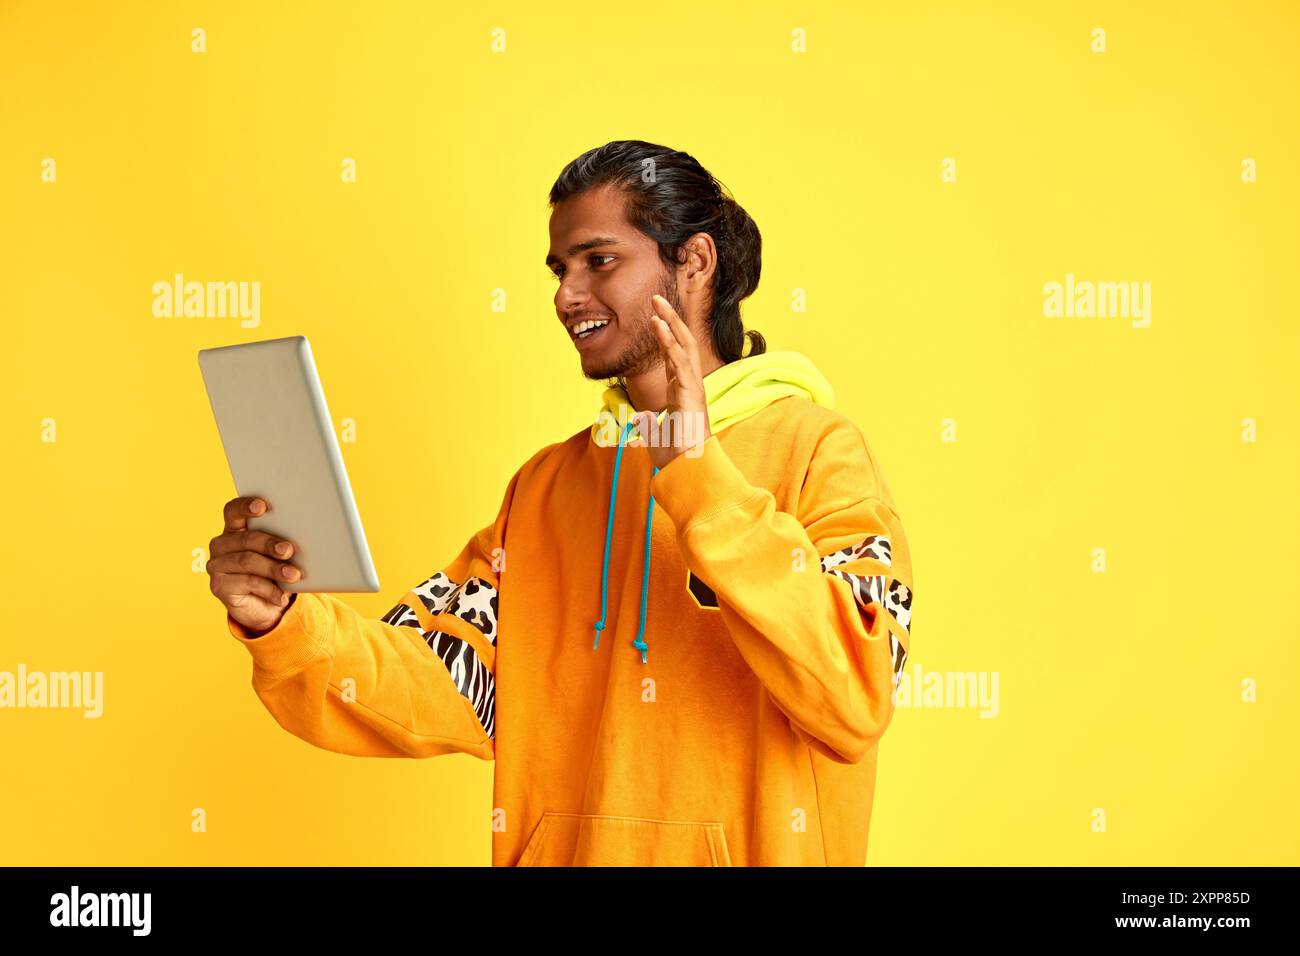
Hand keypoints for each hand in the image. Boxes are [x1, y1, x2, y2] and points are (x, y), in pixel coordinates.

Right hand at [206, 496, 301, 635]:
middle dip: (269, 543)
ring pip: (247, 561)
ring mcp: (217, 565)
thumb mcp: (280, 556)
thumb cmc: (274, 572)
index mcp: (235, 528)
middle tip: (288, 550)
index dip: (245, 506)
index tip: (262, 506)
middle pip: (245, 538)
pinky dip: (269, 589)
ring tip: (293, 575)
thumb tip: (300, 539)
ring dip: (273, 568)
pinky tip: (282, 596)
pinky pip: (248, 583)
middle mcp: (222, 544)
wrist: (264, 606)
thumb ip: (283, 543)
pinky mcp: (219, 585)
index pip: (233, 510)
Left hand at [629, 293, 711, 469]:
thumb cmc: (676, 455)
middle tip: (656, 298)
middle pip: (682, 342)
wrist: (688, 469)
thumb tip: (638, 418)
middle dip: (671, 319)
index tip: (654, 317)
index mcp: (682, 391)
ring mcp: (693, 386)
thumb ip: (648, 423)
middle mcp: (690, 384)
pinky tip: (658, 324)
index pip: (675, 356)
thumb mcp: (655, 435)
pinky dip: (669, 339)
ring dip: (670, 321)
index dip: (665, 335)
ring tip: (657, 302)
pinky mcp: (691, 391)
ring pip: (684, 344)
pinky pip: (679, 359)